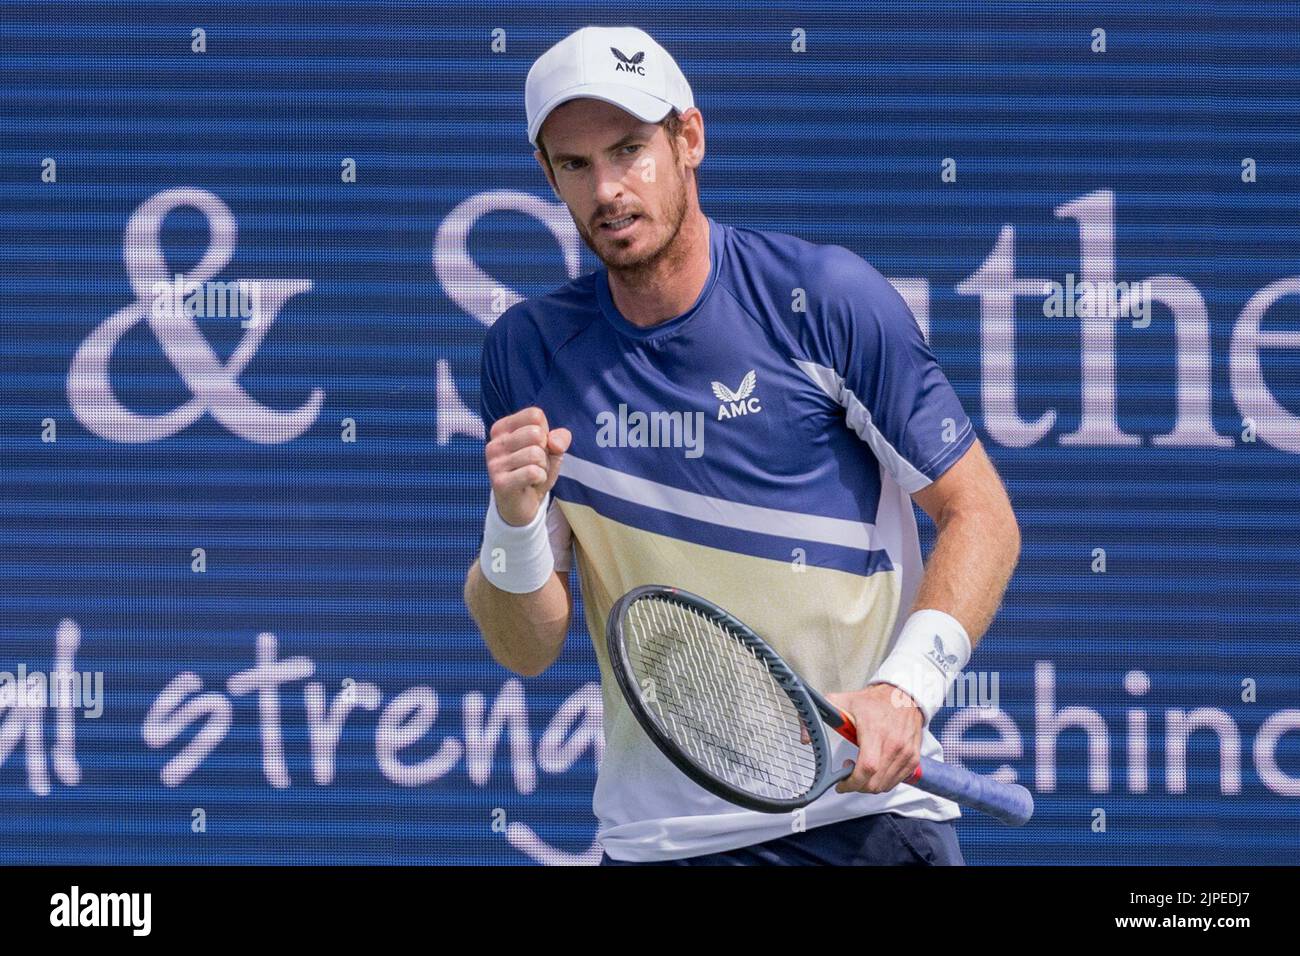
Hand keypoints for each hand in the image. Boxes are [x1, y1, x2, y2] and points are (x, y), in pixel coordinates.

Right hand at [486, 407, 571, 526]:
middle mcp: (494, 443)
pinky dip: (540, 479)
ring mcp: (494, 463)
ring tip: (532, 475)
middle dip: (545, 452)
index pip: (535, 415)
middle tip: (535, 465)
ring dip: (543, 467)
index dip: (546, 433)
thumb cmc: (535, 471)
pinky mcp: (499, 482)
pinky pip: (533, 472)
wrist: (522, 505)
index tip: (537, 448)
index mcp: (503, 428)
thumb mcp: (552, 450)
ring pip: (536, 454)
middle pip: (536, 433)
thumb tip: (554, 443)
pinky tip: (530, 484)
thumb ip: (559, 438)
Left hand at [825, 683, 923, 794]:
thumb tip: (805, 738)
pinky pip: (897, 781)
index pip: (867, 768)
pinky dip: (884, 781)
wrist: (902, 695)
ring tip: (862, 770)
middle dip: (857, 786)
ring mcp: (906, 753)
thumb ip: (820, 716)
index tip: (841, 783)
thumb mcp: (842, 702)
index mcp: (875, 731)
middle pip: (875, 782)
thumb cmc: (873, 701)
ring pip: (885, 785)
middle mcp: (894, 744)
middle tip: (848, 776)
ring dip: (870, 785)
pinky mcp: (913, 758)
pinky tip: (876, 769)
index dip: (852, 782)